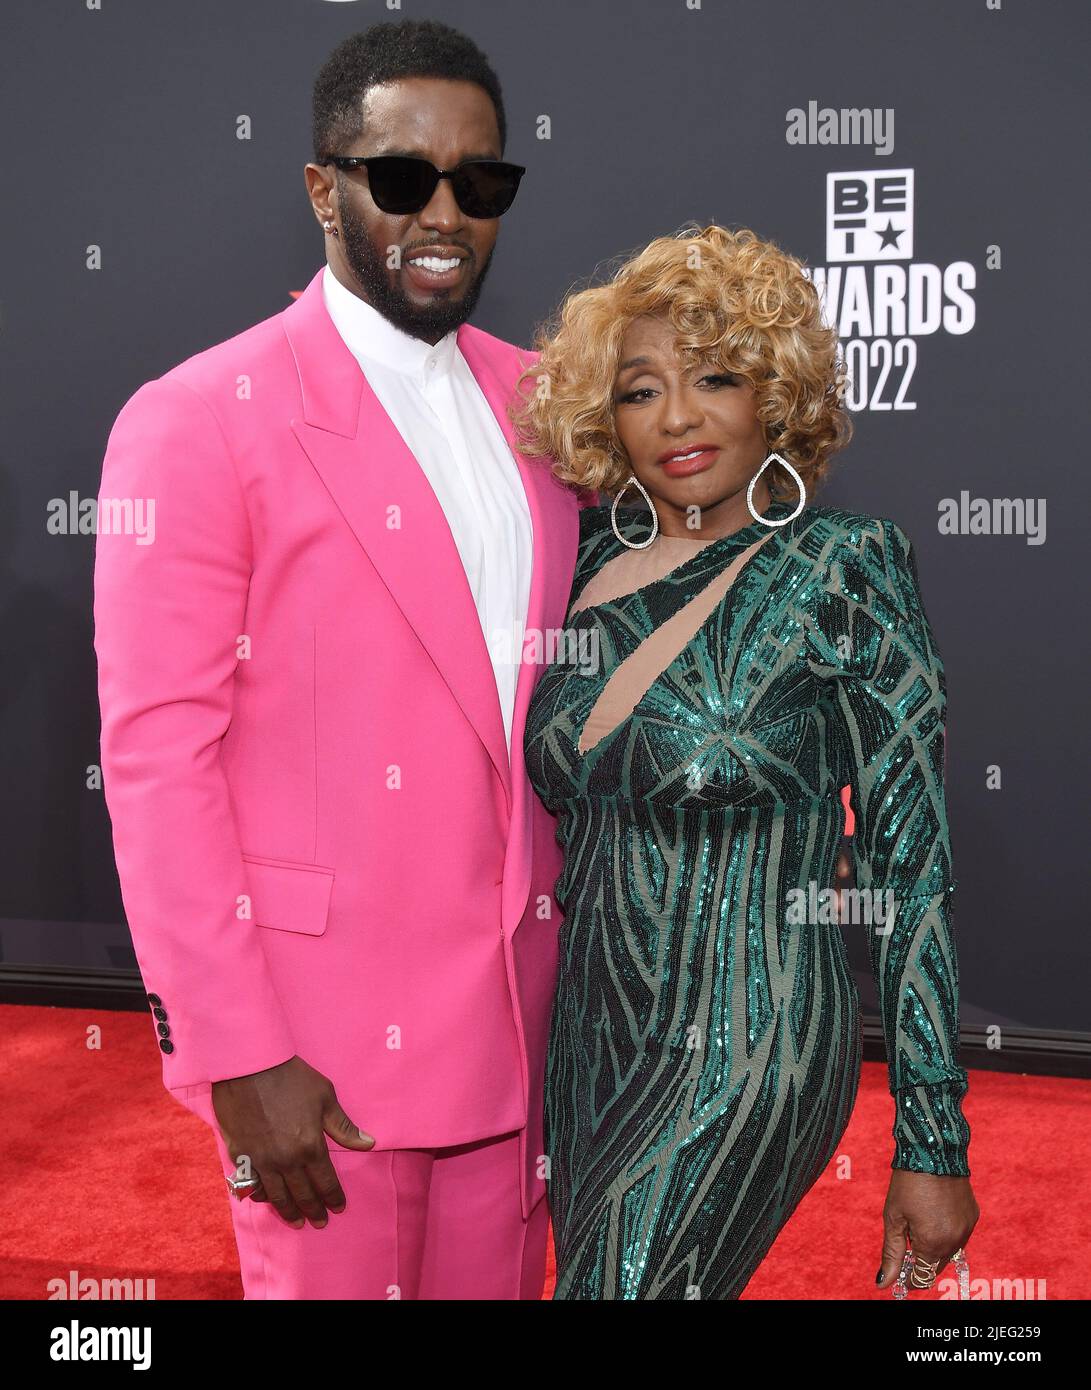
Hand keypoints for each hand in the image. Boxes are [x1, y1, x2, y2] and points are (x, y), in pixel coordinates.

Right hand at [212, 1055, 374, 1228]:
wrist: (249, 1067)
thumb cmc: (291, 1078)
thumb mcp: (325, 1097)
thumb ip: (344, 1126)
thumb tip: (368, 1143)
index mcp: (310, 1146)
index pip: (326, 1182)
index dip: (333, 1197)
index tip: (339, 1207)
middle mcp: (286, 1160)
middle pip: (303, 1194)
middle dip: (314, 1210)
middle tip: (320, 1222)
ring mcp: (261, 1161)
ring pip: (277, 1196)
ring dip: (289, 1211)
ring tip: (297, 1222)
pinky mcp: (241, 1156)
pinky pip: (253, 1185)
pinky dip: (262, 1196)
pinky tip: (268, 1201)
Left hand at [876, 1169, 978, 1293]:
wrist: (933, 1151)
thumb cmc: (908, 1182)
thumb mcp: (893, 1218)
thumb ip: (891, 1254)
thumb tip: (883, 1283)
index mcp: (933, 1243)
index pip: (922, 1277)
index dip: (909, 1279)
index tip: (899, 1275)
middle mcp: (954, 1241)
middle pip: (936, 1267)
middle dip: (920, 1263)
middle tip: (906, 1246)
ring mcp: (967, 1229)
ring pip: (949, 1253)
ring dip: (934, 1249)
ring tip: (918, 1224)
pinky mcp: (973, 1217)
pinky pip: (960, 1236)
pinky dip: (947, 1234)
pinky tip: (934, 1216)